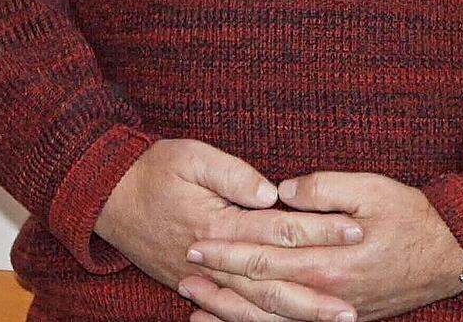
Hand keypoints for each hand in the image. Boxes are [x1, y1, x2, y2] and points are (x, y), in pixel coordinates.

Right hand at [94, 139, 361, 310]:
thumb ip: (234, 174)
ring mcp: (203, 278)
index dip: (319, 230)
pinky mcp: (197, 284)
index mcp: (217, 224)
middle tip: (352, 305)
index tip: (355, 231)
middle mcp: (211, 260)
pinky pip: (234, 312)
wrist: (107, 197)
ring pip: (254, 306)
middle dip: (314, 295)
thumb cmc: (154, 170)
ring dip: (294, 316)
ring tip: (333, 321)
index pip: (279, 230)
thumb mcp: (192, 158)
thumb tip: (274, 193)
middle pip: (272, 281)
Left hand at [180, 172, 462, 321]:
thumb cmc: (413, 217)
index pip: (265, 257)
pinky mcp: (341, 320)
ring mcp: (332, 313)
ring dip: (228, 311)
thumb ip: (324, 188)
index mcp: (329, 261)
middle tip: (184, 269)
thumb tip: (280, 190)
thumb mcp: (373, 189)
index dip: (229, 250)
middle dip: (219, 281)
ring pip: (269, 318)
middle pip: (259, 292)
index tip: (197, 241)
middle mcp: (325, 295)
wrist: (451, 254)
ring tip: (194, 304)